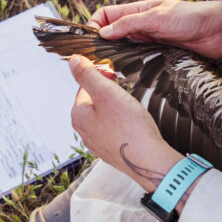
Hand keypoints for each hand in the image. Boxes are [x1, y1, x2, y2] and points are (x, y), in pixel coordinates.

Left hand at [67, 55, 182, 192]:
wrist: (148, 160)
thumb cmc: (129, 127)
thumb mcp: (106, 93)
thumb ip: (88, 75)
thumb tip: (73, 60)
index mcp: (78, 116)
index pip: (84, 87)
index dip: (102, 79)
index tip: (117, 80)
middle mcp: (84, 132)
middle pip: (95, 102)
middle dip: (111, 95)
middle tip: (126, 97)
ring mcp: (98, 144)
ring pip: (106, 117)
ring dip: (118, 110)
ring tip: (132, 112)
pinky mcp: (112, 151)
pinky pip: (115, 131)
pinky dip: (124, 125)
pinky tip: (134, 127)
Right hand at [88, 0, 221, 58]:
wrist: (219, 31)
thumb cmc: (191, 17)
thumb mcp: (157, 17)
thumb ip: (130, 24)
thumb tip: (103, 32)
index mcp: (136, 12)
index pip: (105, 15)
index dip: (94, 25)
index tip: (90, 41)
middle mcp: (139, 28)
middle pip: (111, 36)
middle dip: (101, 46)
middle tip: (96, 61)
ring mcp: (148, 43)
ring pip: (123, 52)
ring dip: (116, 59)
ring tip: (110, 70)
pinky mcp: (158, 57)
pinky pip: (139, 63)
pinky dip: (132, 69)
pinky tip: (129, 76)